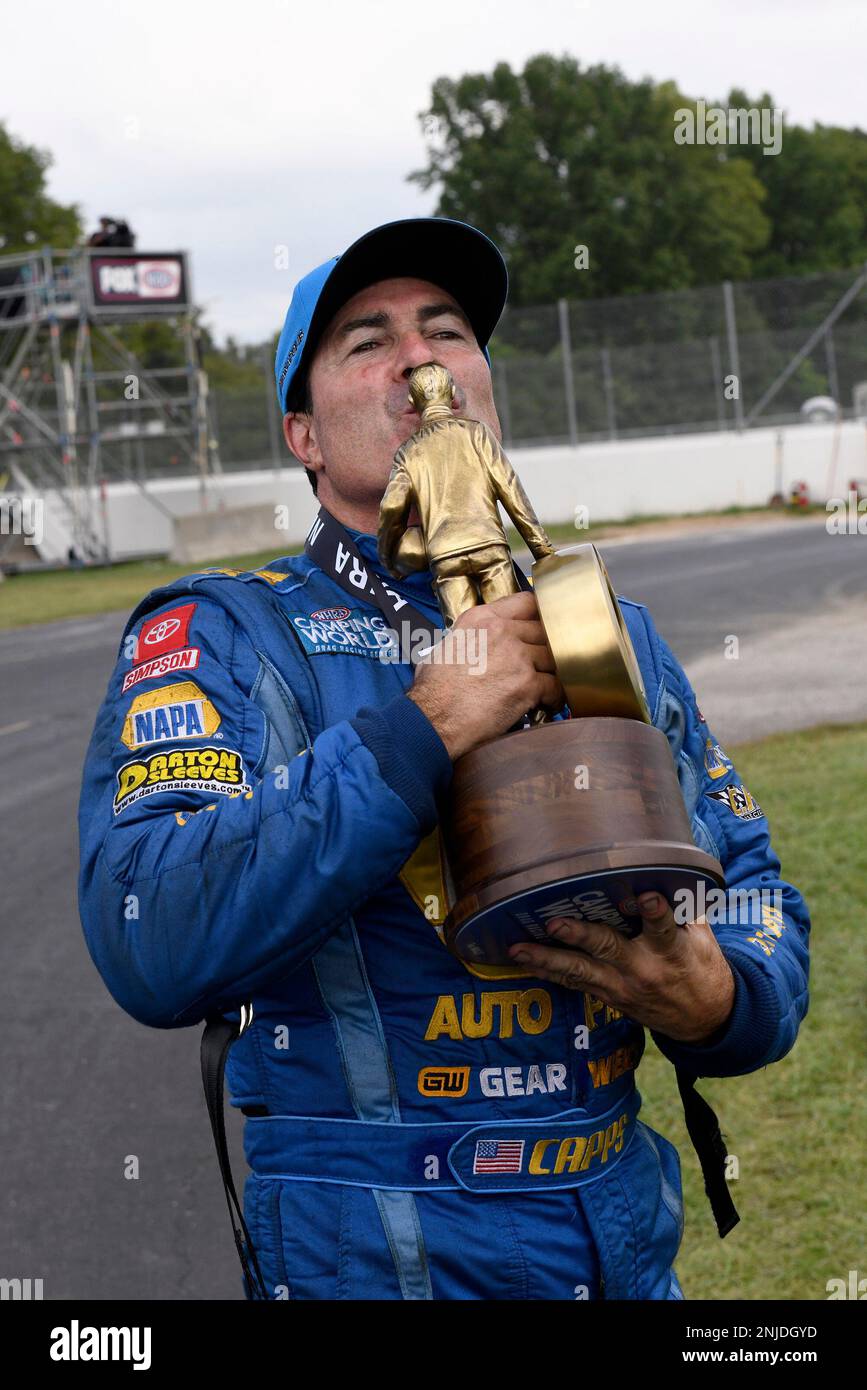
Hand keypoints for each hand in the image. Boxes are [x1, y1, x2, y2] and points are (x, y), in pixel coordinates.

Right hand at [407, 591, 564, 760]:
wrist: (433, 720)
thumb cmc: (432, 691)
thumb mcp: (444, 647)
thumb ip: (468, 636)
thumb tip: (470, 642)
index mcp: (480, 619)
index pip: (526, 602)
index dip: (538, 616)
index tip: (542, 627)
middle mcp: (501, 631)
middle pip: (544, 630)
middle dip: (546, 648)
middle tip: (546, 663)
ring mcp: (517, 656)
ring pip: (553, 656)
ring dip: (553, 671)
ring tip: (548, 685)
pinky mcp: (527, 683)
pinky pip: (556, 685)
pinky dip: (556, 697)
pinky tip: (549, 703)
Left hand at [507, 892, 735, 1042]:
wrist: (705, 1020)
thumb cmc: (703, 968)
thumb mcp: (702, 938)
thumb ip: (683, 907)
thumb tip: (665, 869)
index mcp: (671, 950)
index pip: (663, 927)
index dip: (655, 911)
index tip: (647, 896)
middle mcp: (643, 969)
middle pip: (608, 949)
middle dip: (580, 935)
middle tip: (554, 923)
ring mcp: (622, 986)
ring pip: (580, 971)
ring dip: (547, 959)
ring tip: (519, 949)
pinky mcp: (610, 997)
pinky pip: (575, 984)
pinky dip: (550, 972)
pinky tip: (524, 963)